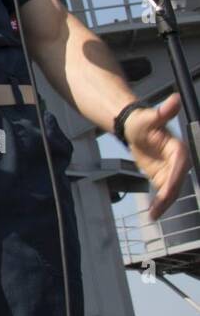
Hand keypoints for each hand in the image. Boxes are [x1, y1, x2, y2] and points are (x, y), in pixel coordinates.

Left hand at [124, 94, 187, 219]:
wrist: (135, 129)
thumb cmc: (142, 122)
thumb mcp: (148, 117)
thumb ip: (162, 112)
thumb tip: (175, 99)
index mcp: (179, 148)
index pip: (179, 166)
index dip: (174, 179)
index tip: (166, 191)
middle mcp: (179, 162)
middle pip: (176, 182)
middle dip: (168, 197)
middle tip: (158, 210)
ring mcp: (171, 171)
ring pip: (171, 190)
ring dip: (163, 204)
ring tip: (153, 216)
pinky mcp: (163, 177)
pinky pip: (163, 192)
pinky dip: (159, 203)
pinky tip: (152, 214)